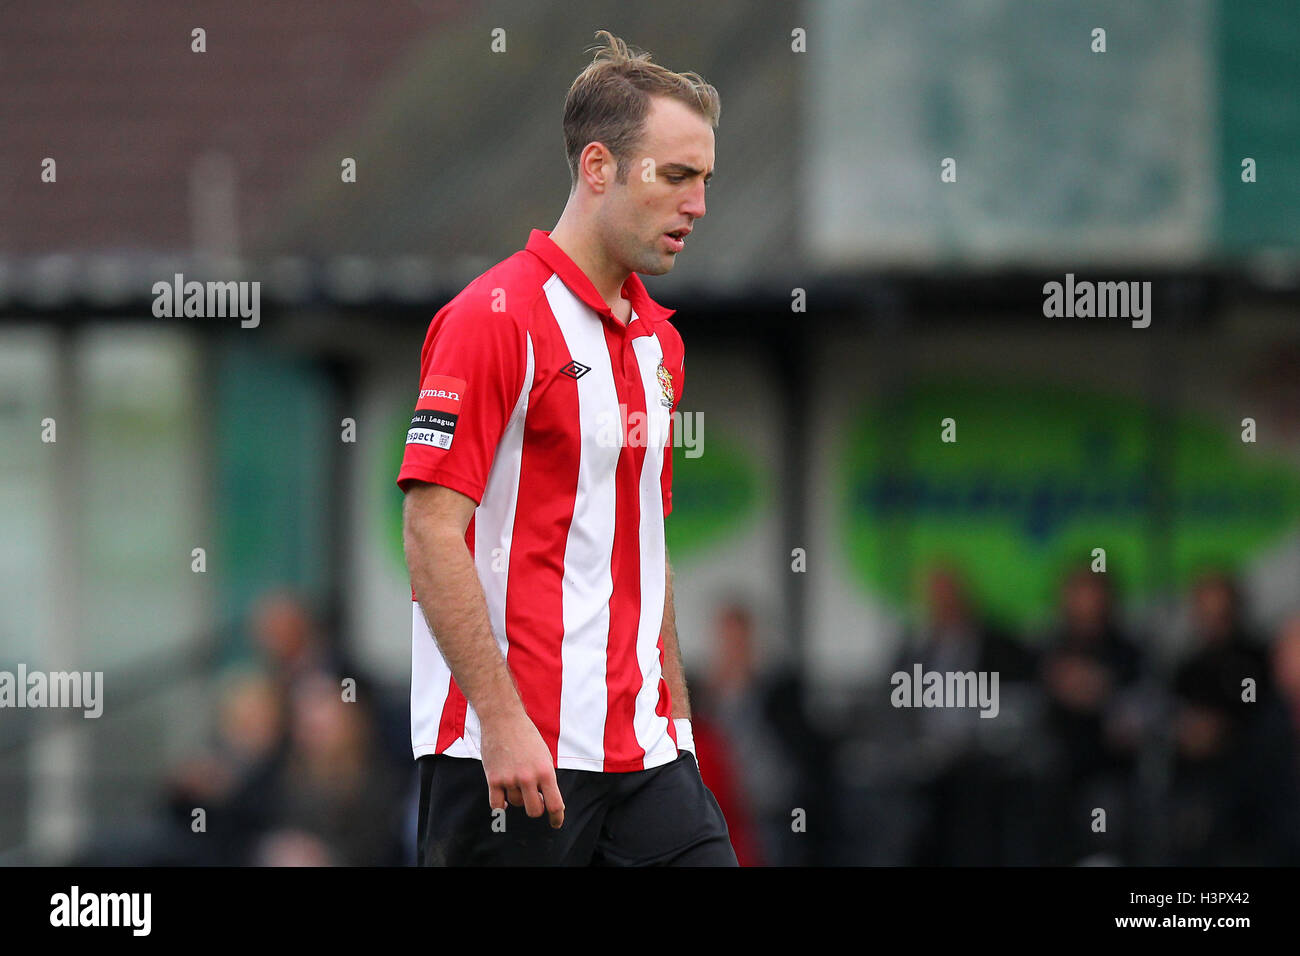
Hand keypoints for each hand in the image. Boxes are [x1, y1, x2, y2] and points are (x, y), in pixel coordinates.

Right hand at [479, 708, 564, 828]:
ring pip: (516, 804)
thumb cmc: (526, 736)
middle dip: (536, 808)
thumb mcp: (544, 755)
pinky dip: (501, 805)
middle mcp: (528, 777)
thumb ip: (546, 778)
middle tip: (535, 800)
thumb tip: (546, 801)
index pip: (555, 804)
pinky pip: (497, 805)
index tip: (556, 823)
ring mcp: (510, 779)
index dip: (557, 818)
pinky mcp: (493, 778)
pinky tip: (505, 800)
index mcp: (545, 771)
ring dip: (517, 798)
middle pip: (534, 811)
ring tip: (517, 780)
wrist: (503, 719)